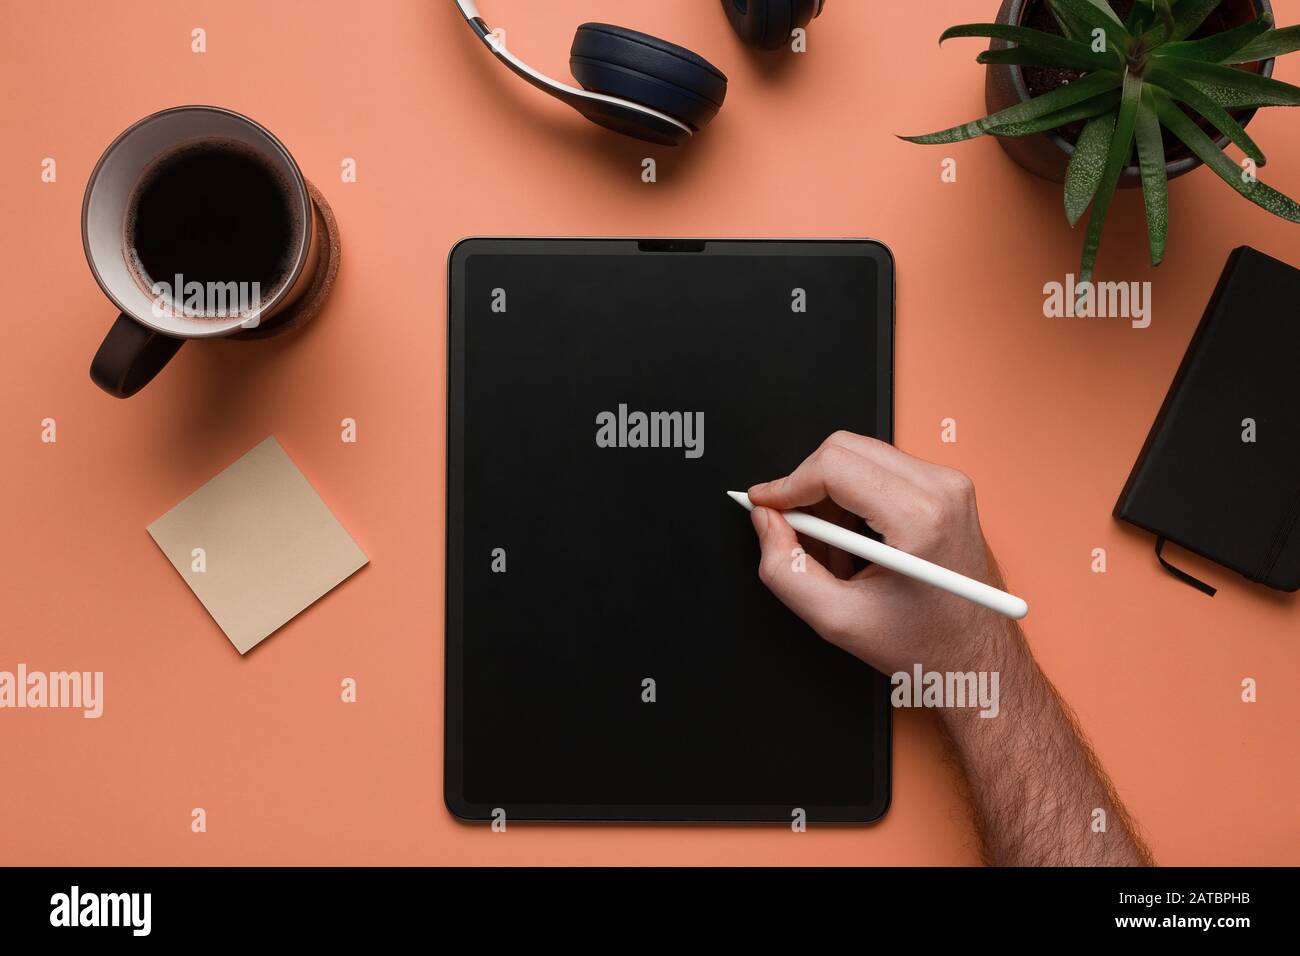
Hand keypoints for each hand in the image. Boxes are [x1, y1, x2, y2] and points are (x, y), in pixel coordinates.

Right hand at [747, 431, 1010, 675]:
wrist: (978, 657)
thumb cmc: (926, 643)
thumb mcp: (837, 620)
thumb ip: (786, 568)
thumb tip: (765, 522)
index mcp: (920, 518)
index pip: (833, 465)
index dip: (787, 484)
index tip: (763, 504)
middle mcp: (942, 489)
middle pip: (844, 449)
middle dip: (807, 487)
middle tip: (794, 531)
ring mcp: (949, 484)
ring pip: (860, 456)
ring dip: (831, 497)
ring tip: (837, 553)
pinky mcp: (948, 487)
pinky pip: (881, 469)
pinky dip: (854, 500)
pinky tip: (858, 545)